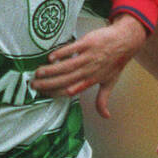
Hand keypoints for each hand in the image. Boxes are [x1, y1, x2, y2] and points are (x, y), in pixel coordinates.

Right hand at [33, 16, 147, 118]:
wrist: (125, 41)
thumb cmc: (116, 62)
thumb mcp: (110, 83)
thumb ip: (102, 100)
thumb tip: (106, 117)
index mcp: (91, 81)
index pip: (70, 90)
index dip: (56, 93)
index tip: (43, 94)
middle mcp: (88, 70)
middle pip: (65, 79)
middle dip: (48, 83)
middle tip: (33, 84)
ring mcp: (88, 56)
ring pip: (66, 66)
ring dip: (51, 70)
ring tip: (37, 73)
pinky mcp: (87, 43)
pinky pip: (72, 49)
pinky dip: (61, 54)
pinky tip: (51, 58)